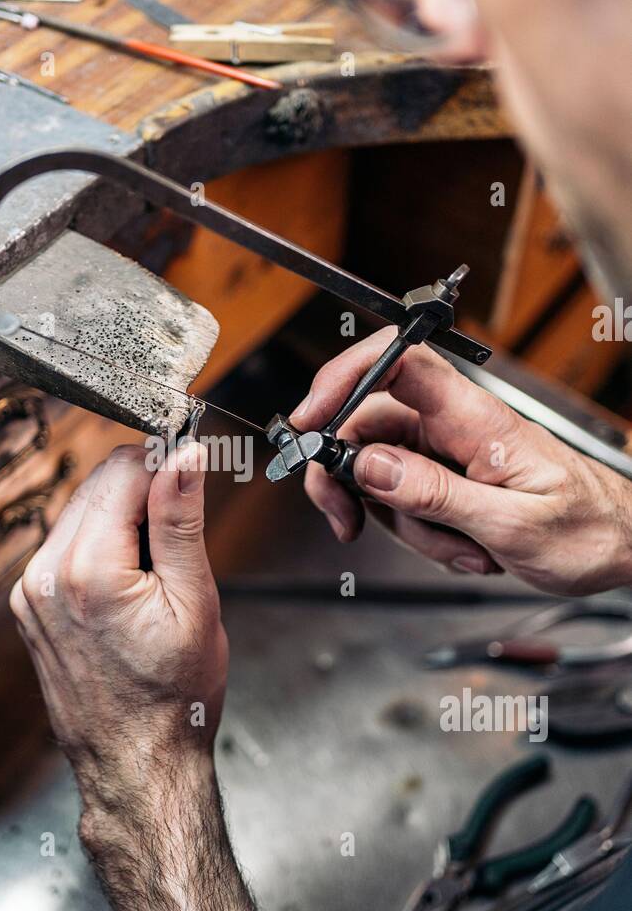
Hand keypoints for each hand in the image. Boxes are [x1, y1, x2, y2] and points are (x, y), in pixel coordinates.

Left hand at [10, 442, 227, 810]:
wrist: (136, 763)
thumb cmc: (172, 698)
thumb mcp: (194, 601)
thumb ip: (181, 519)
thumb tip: (183, 456)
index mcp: (88, 569)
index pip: (122, 469)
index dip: (165, 462)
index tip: (194, 470)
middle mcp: (45, 575)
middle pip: (97, 485)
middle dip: (144, 490)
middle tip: (184, 528)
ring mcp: (30, 592)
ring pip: (81, 512)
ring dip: (123, 518)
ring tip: (158, 570)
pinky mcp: (29, 605)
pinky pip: (67, 546)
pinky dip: (101, 546)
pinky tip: (131, 585)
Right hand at [291, 328, 631, 595]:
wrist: (623, 548)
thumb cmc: (588, 529)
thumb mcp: (511, 524)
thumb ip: (434, 493)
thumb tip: (368, 465)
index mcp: (474, 419)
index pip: (397, 362)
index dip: (344, 378)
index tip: (310, 420)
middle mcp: (455, 426)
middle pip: (367, 424)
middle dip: (347, 476)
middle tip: (344, 518)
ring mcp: (448, 452)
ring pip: (380, 471)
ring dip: (398, 520)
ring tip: (455, 547)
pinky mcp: (448, 478)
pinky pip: (403, 497)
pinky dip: (416, 530)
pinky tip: (460, 547)